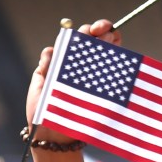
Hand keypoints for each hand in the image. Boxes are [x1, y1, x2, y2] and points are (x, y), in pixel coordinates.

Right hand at [25, 19, 119, 143]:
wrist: (57, 133)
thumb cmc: (83, 116)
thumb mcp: (102, 94)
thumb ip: (108, 70)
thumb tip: (114, 43)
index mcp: (101, 64)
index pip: (107, 38)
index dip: (107, 29)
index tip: (108, 30)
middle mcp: (83, 61)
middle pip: (88, 35)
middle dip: (92, 30)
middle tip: (97, 34)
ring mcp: (64, 63)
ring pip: (68, 39)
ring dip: (74, 40)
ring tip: (78, 49)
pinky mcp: (47, 68)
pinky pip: (49, 53)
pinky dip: (51, 56)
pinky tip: (53, 66)